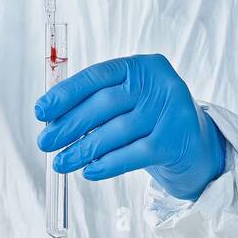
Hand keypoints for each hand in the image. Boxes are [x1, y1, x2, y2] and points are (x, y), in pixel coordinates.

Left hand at [34, 54, 227, 200]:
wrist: (195, 145)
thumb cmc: (150, 120)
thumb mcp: (128, 101)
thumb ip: (96, 103)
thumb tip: (51, 120)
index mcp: (141, 66)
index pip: (97, 76)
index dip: (66, 94)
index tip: (41, 112)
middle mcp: (158, 84)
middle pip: (104, 104)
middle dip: (69, 125)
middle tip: (45, 142)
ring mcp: (170, 111)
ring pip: (116, 132)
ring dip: (84, 149)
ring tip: (61, 163)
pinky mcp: (174, 140)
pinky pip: (133, 154)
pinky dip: (108, 164)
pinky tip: (90, 171)